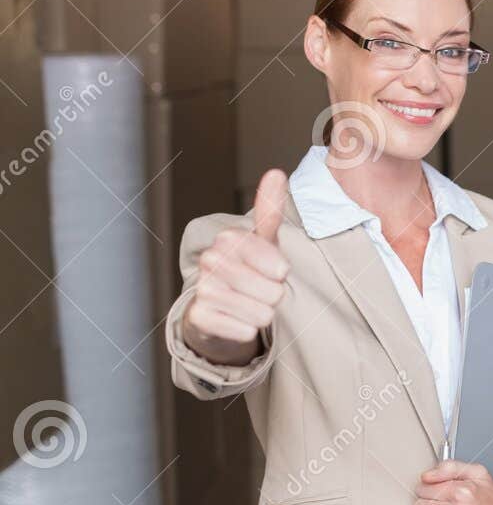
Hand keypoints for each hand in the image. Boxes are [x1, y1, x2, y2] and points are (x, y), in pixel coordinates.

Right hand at [183, 170, 290, 360]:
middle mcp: (211, 260)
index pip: (279, 265)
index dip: (282, 273)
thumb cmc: (249, 270)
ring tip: (248, 303)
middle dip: (274, 295)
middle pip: (274, 292)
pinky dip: (247, 330)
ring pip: (262, 313)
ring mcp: (202, 288)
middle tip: (259, 290)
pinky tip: (235, 319)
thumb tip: (275, 173)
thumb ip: (270, 210)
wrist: (221, 308)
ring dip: (262, 313)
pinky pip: (245, 331)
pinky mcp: (199, 317)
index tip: (273, 271)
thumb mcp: (264, 241)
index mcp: (230, 238)